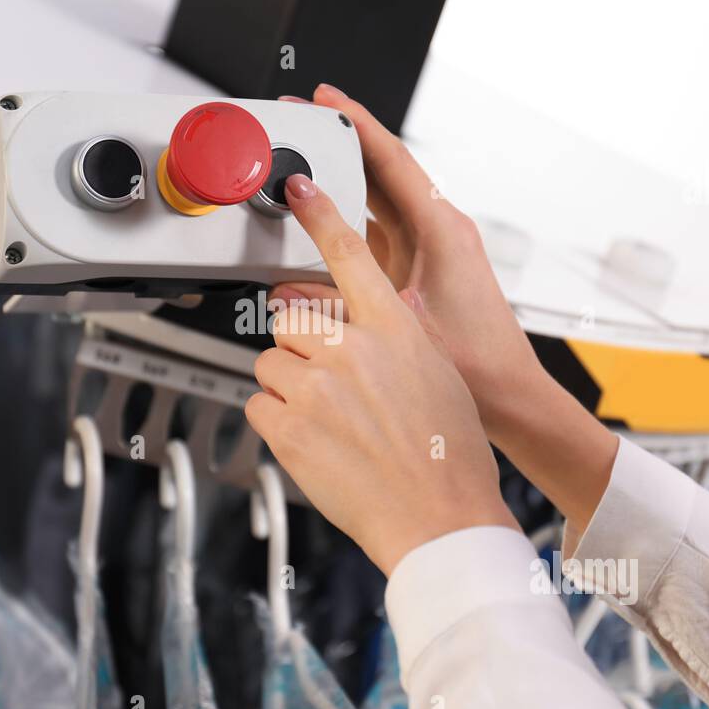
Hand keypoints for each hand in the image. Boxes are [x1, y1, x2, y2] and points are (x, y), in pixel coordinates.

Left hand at [244, 173, 516, 576]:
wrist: (440, 521)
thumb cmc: (449, 457)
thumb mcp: (436, 375)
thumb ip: (392, 341)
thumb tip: (362, 332)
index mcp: (393, 329)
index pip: (348, 255)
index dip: (320, 215)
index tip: (298, 188)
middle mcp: (350, 350)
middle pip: (290, 317)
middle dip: (301, 345)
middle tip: (332, 385)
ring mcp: (315, 388)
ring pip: (270, 362)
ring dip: (289, 386)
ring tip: (330, 422)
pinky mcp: (287, 427)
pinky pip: (259, 405)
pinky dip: (278, 422)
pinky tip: (316, 443)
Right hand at [276, 85, 617, 528]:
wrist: (511, 398)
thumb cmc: (477, 365)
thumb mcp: (395, 327)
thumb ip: (335, 306)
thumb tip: (288, 292)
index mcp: (441, 230)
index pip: (391, 158)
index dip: (355, 122)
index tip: (325, 98)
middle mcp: (441, 232)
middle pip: (383, 172)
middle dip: (341, 145)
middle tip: (303, 122)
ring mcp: (433, 251)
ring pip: (381, 202)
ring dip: (346, 182)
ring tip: (307, 164)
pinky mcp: (425, 272)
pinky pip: (382, 233)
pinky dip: (353, 222)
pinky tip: (326, 224)